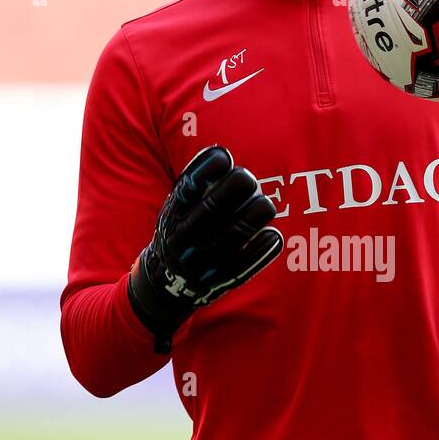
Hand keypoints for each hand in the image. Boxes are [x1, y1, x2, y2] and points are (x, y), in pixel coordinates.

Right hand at [128, 145, 282, 352]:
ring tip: (265, 204)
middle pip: (213, 208)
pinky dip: (262, 249)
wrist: (166, 283)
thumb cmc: (180, 231)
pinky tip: (273, 236)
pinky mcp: (221, 278)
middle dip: (236, 188)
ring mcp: (202, 258)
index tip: (224, 157)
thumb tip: (223, 156)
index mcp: (173, 215)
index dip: (206, 168)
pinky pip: (245, 263)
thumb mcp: (176, 209)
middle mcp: (185, 236)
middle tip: (248, 179)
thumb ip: (195, 185)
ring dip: (254, 215)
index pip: (188, 187)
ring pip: (234, 233)